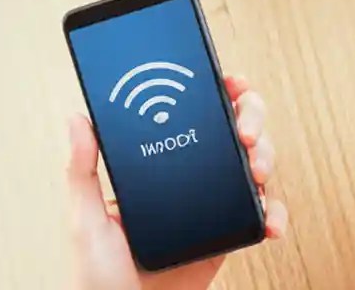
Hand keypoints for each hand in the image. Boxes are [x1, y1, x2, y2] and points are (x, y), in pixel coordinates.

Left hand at [67, 75, 288, 289]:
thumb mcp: (85, 220)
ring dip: (268, 159)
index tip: (230, 84)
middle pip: (237, 129)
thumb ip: (82, 171)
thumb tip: (78, 120)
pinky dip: (276, 213)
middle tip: (246, 134)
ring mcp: (216, 203)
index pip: (196, 114)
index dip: (220, 93)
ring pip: (258, 163)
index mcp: (162, 165)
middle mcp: (194, 178)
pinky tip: (269, 220)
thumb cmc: (99, 277)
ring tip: (259, 173)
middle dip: (253, 120)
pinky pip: (264, 213)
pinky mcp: (232, 233)